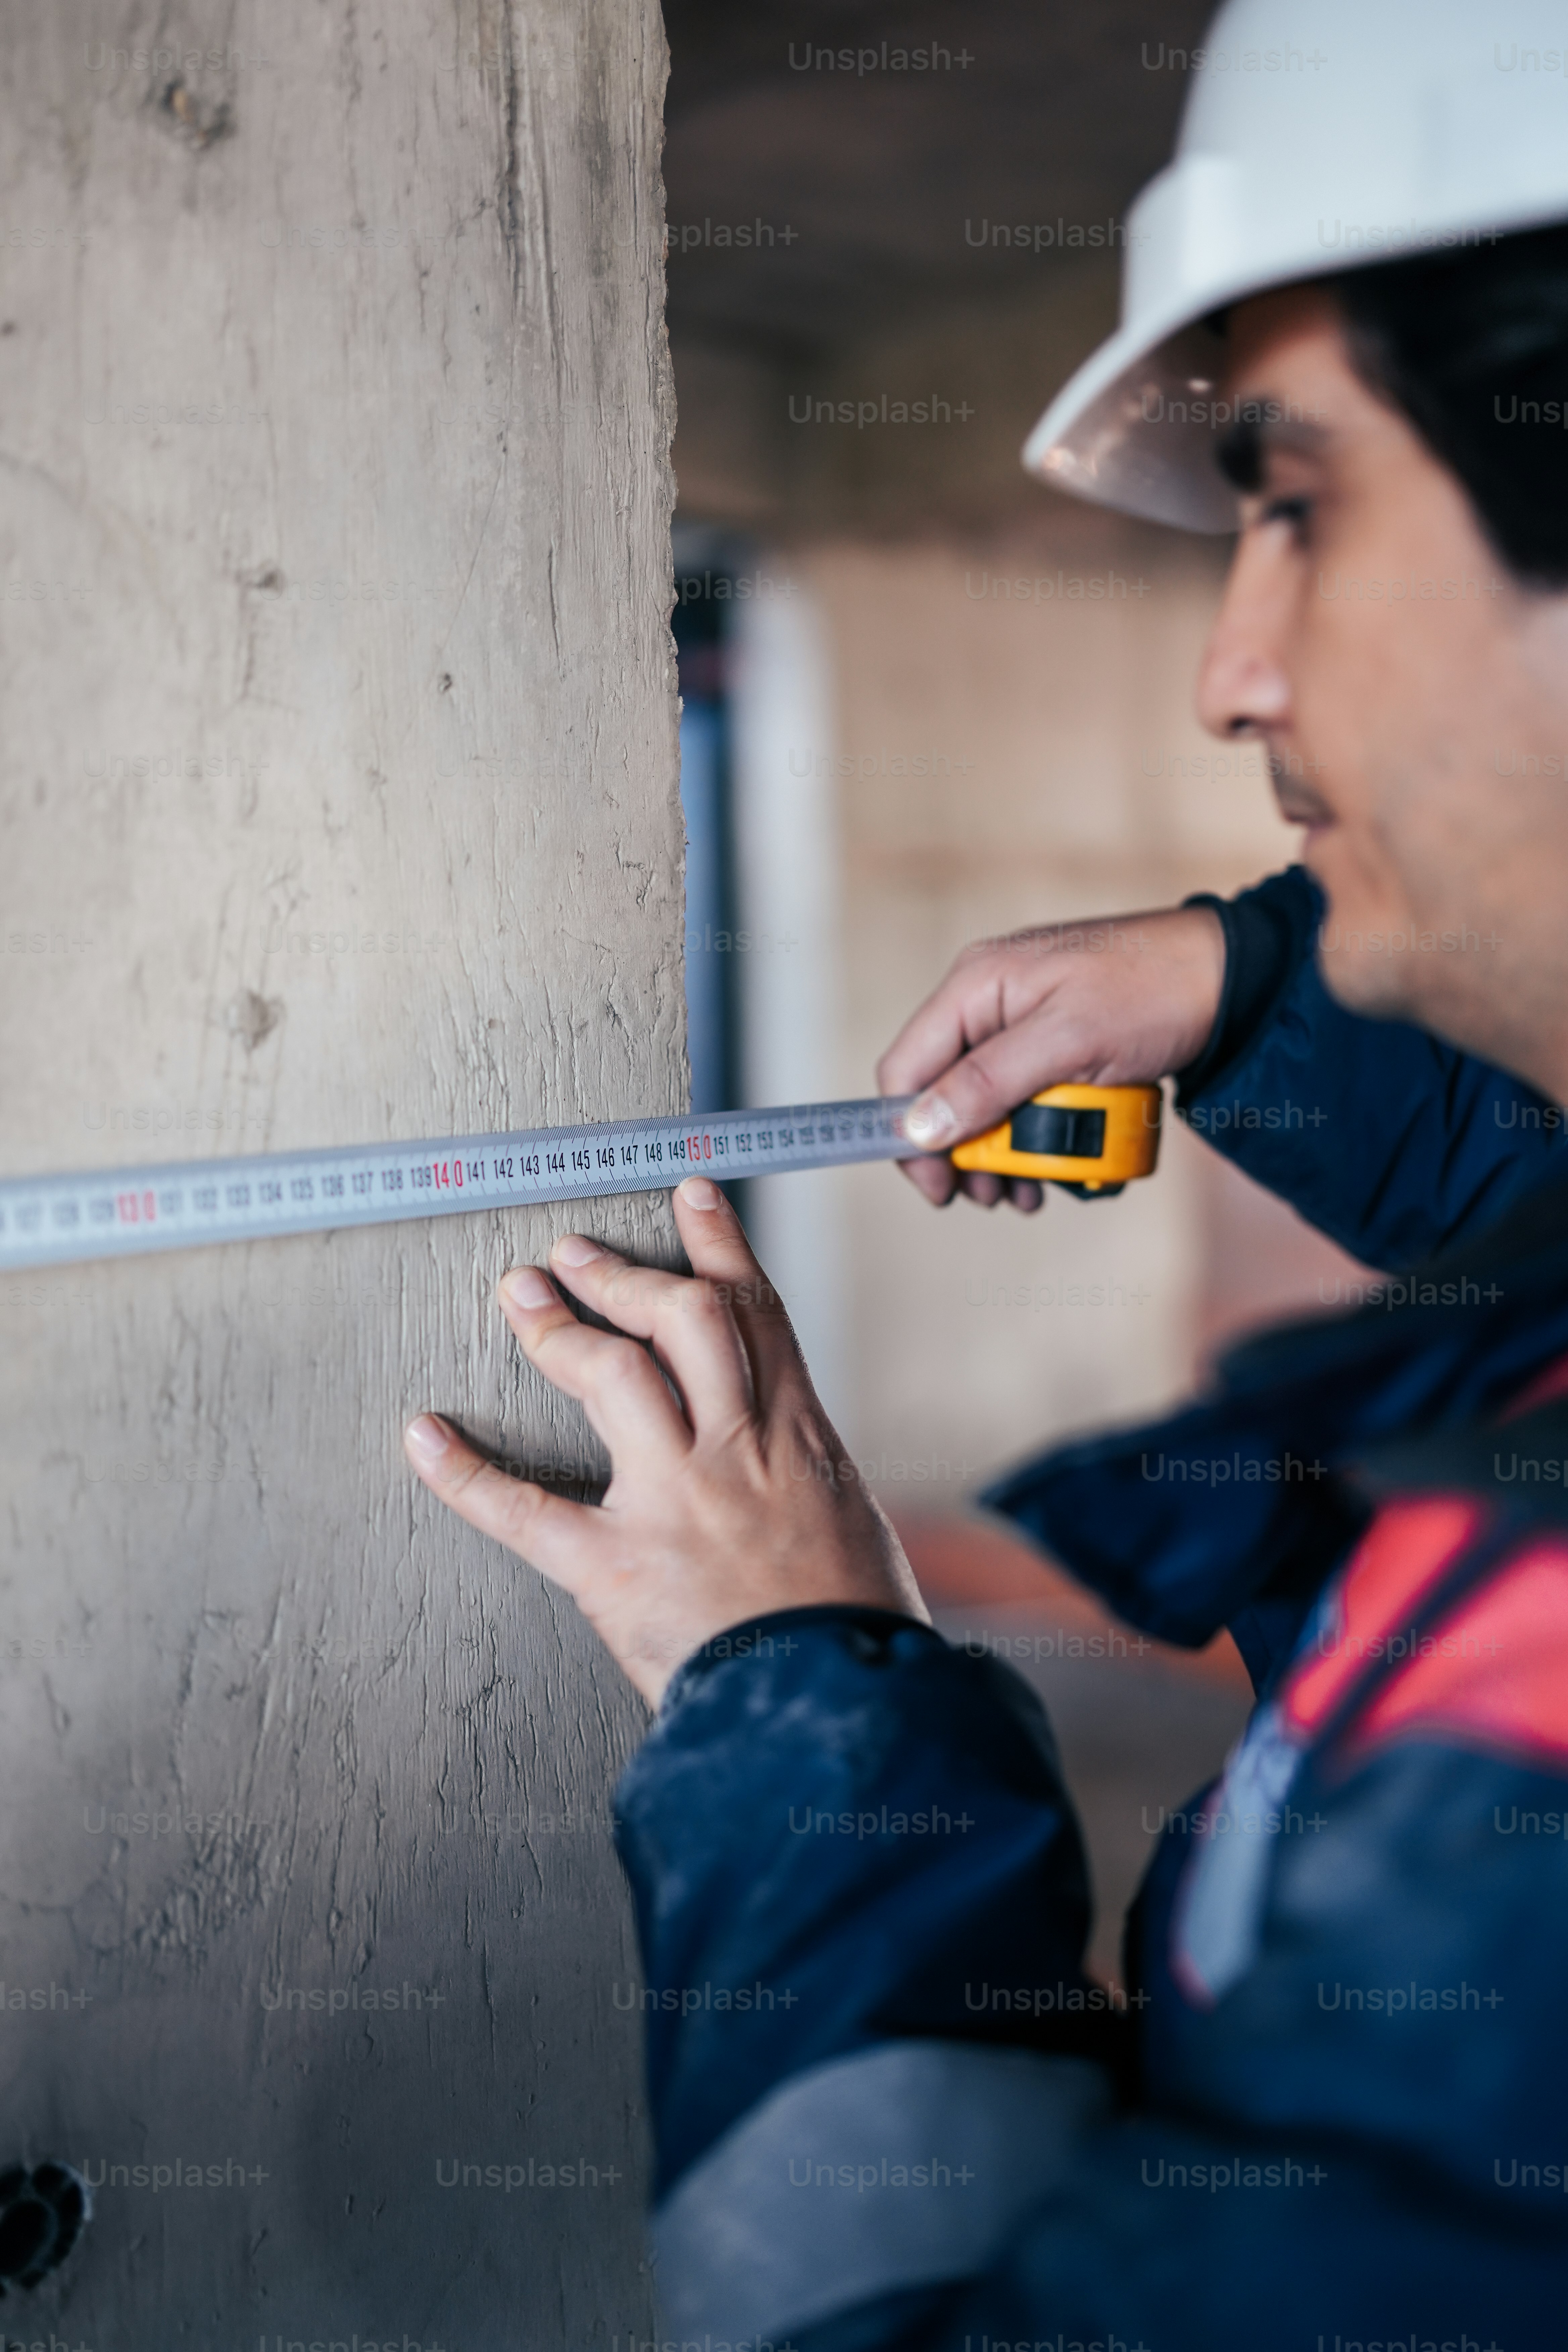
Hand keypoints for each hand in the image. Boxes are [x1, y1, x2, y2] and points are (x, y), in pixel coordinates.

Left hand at [403, 1177, 928, 1705]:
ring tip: (519, 1295)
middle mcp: (738, 1454)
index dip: (721, 1247)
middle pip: (681, 1322)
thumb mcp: (856, 1531)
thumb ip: (813, 1485)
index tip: (693, 1196)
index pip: (757, 1316)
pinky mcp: (617, 1571)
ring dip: (560, 1329)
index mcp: (800, 1445)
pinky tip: (424, 1438)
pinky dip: (466, 1475)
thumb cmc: (858, 1635)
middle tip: (571, 1253)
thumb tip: (794, 1468)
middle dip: (622, 1276)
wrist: (840, 1714)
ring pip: (615, 1377)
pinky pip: (527, 1512)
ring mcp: (676, 1504)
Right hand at [876, 902, 1224, 1210]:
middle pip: (942, 1094)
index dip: (910, 1135)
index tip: (941, 1189)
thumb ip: (989, 1082)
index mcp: (975, 987)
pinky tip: (1060, 1162)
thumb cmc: (1151, 992)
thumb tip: (921, 1127)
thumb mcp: (1067, 1041)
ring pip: (984, 1103)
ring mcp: (1020, 1023)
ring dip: (1002, 1155)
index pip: (905, 1069)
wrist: (1229, 975)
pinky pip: (1025, 1097)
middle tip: (996, 1198)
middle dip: (965, 1154)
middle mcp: (987, 1002)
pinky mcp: (1053, 1042)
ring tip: (1032, 1191)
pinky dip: (1037, 1134)